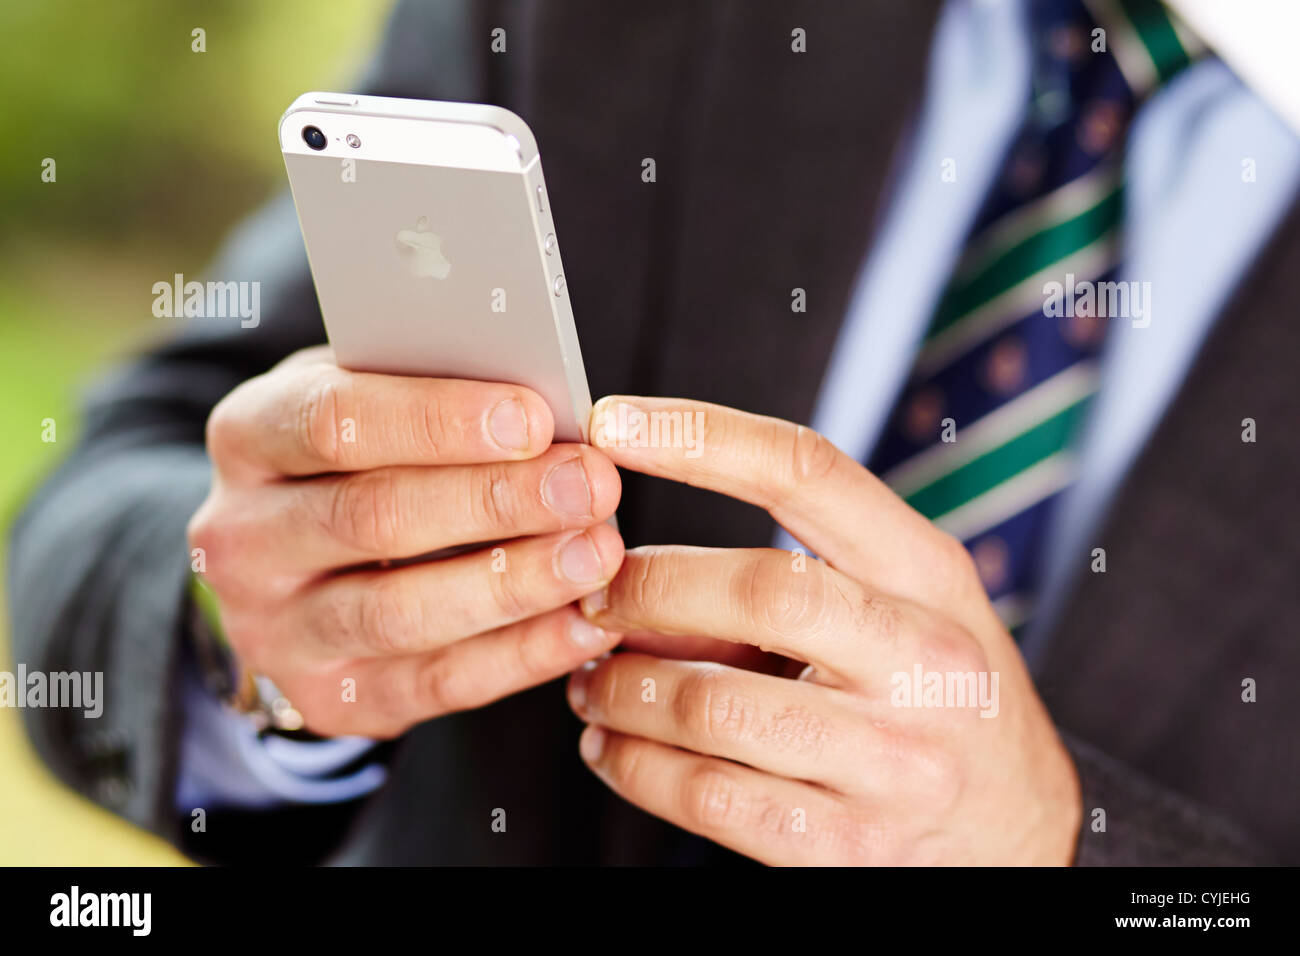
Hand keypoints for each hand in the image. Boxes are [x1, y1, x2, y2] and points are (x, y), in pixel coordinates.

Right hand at [187, 346, 624, 736]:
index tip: (533, 419)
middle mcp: (243, 539)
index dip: (437, 421)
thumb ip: (435, 392)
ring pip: (401, 613)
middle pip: (374, 517)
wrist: (296, 564)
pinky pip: (437, 683)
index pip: (332, 420)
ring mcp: (276, 630)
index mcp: (249, 437)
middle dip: (496, 501)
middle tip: (591, 485)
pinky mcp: (329, 699)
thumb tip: (550, 407)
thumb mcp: (374, 398)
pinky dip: (523, 656)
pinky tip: (587, 624)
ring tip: (598, 554)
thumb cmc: (365, 454)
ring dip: (515, 584)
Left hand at [566, 396, 1081, 864]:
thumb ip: (774, 590)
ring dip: (621, 688)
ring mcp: (895, 760)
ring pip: (713, 705)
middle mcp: (924, 657)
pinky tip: (612, 750)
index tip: (612, 420)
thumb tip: (624, 584)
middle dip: (645, 588)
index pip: (809, 472)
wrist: (1020, 833)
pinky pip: (710, 798)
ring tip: (589, 681)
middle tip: (592, 595)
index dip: (701, 436)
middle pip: (757, 589)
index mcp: (929, 571)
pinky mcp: (853, 847)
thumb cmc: (935, 697)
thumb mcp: (893, 613)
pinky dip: (634, 767)